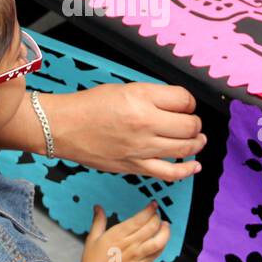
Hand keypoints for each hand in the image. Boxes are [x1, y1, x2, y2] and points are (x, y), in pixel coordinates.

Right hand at [43, 82, 205, 181]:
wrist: (63, 127)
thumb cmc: (89, 106)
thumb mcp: (124, 88)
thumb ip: (152, 96)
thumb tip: (176, 105)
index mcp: (142, 99)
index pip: (185, 100)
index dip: (190, 102)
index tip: (186, 105)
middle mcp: (145, 124)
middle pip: (189, 126)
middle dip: (195, 123)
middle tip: (192, 122)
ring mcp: (141, 148)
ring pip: (185, 149)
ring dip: (196, 143)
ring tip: (198, 140)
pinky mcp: (135, 167)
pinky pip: (170, 173)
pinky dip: (187, 171)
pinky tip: (194, 166)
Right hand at [81, 204, 170, 261]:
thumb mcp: (93, 238)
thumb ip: (98, 221)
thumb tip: (98, 208)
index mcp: (119, 235)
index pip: (140, 218)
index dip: (150, 210)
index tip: (152, 205)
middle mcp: (131, 244)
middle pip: (152, 227)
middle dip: (157, 217)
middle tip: (157, 214)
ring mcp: (138, 256)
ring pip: (159, 241)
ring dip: (165, 232)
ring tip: (165, 226)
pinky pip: (156, 254)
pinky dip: (162, 246)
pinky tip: (161, 242)